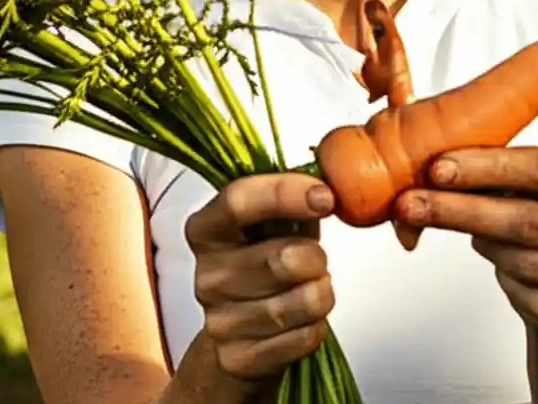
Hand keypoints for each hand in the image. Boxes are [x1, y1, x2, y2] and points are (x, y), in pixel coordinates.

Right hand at [184, 173, 337, 380]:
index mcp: (206, 230)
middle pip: (286, 257)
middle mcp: (206, 275)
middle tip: (312, 261)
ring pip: (304, 300)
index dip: (285, 194)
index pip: (238, 200)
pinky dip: (316, 326)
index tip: (325, 196)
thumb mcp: (274, 226)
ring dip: (321, 293)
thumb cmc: (264, 267)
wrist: (240, 338)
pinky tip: (298, 321)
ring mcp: (219, 320)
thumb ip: (294, 200)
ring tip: (306, 290)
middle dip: (317, 258)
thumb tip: (330, 180)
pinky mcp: (239, 358)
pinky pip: (305, 337)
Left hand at [394, 147, 537, 346]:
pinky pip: (535, 302)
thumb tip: (432, 168)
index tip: (437, 168)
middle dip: (464, 211)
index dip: (487, 167)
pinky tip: (507, 271)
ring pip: (529, 265)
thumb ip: (503, 177)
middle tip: (412, 204)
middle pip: (531, 220)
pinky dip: (511, 284)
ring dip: (487, 248)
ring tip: (470, 234)